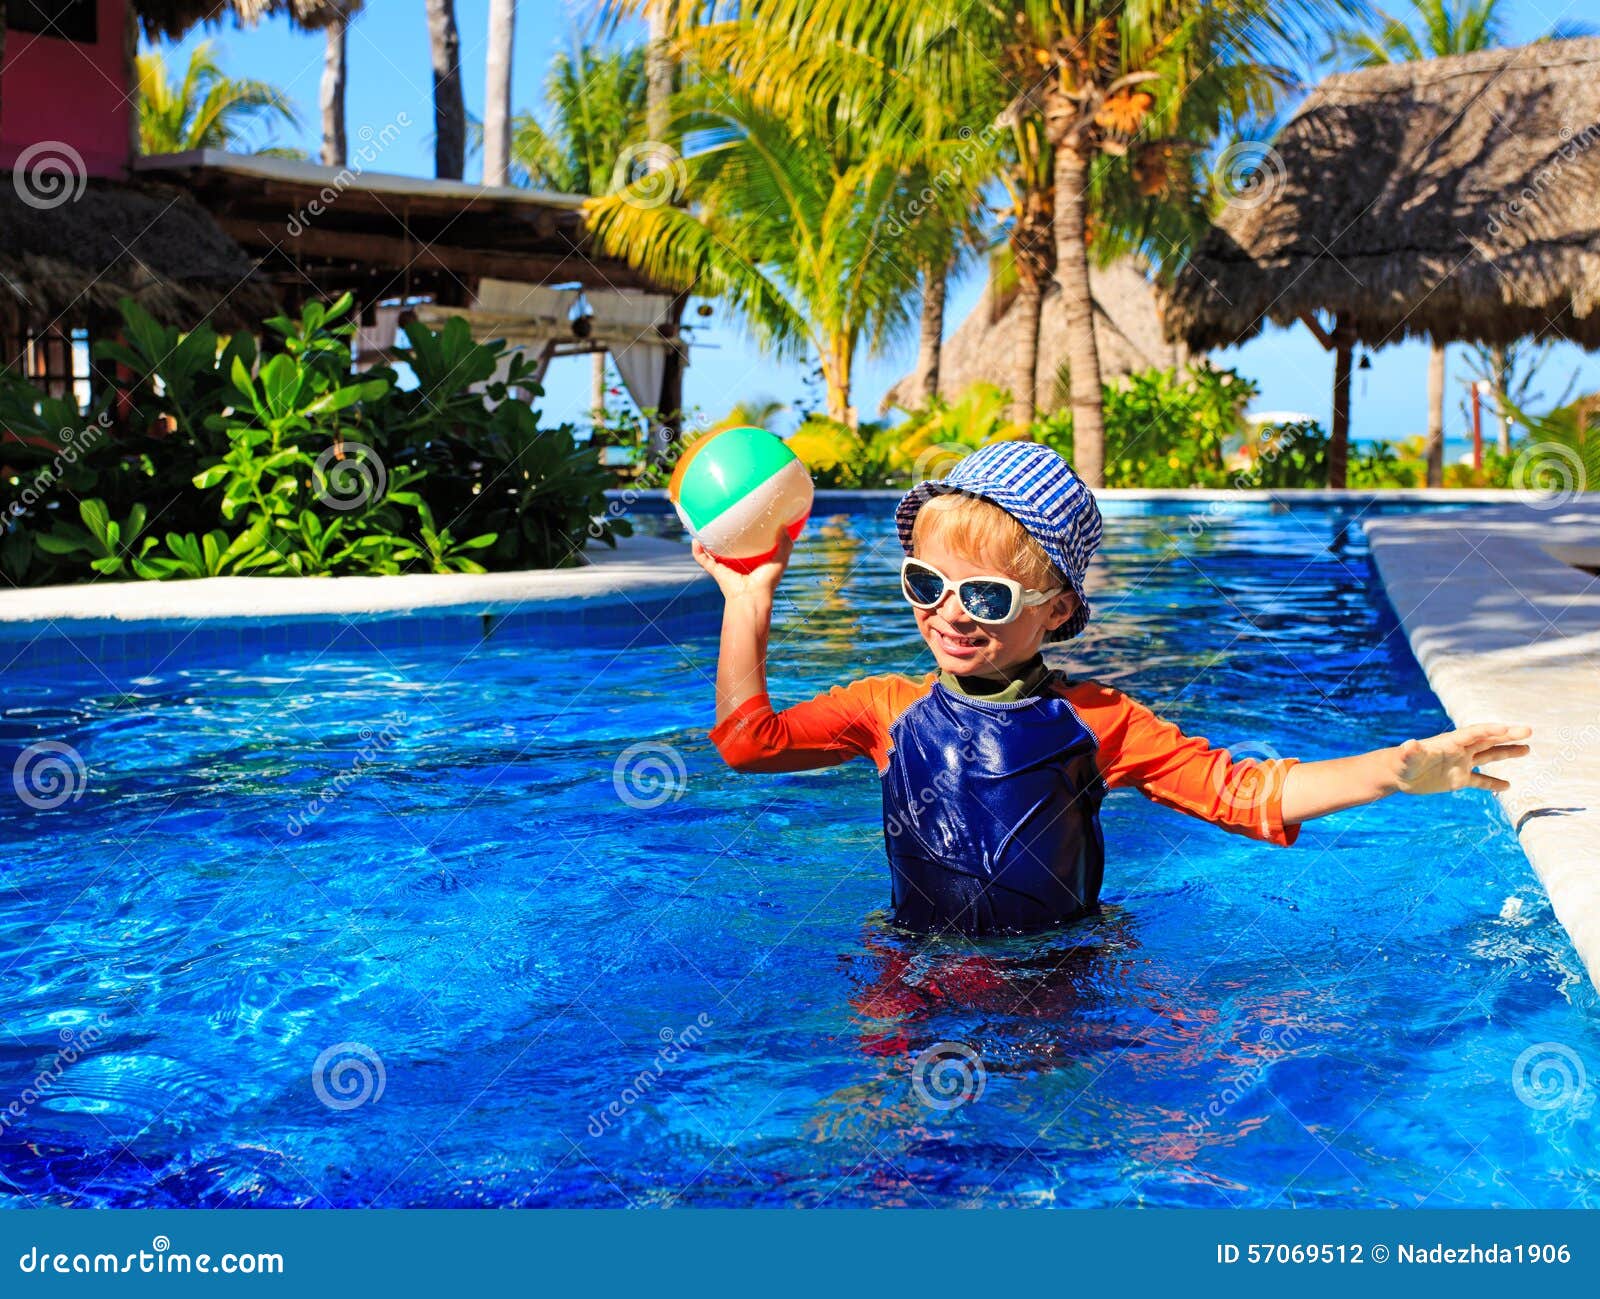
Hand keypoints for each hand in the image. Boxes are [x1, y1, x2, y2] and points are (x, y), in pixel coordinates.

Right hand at [691, 530, 793, 601]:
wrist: (752, 597)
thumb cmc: (767, 581)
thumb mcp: (781, 560)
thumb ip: (785, 544)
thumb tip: (783, 526)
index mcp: (752, 561)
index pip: (747, 546)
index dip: (745, 535)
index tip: (743, 520)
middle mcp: (737, 564)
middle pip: (728, 548)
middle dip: (723, 536)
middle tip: (720, 520)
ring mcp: (725, 568)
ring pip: (712, 553)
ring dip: (706, 542)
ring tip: (702, 527)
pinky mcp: (717, 572)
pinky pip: (703, 560)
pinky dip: (697, 552)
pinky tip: (695, 540)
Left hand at [1392, 723, 1531, 794]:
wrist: (1398, 775)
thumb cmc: (1401, 762)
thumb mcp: (1406, 757)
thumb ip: (1411, 751)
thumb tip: (1409, 744)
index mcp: (1450, 742)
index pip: (1474, 734)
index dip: (1490, 730)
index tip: (1507, 729)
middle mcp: (1459, 750)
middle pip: (1487, 740)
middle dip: (1507, 735)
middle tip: (1528, 731)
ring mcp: (1461, 764)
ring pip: (1488, 756)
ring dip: (1506, 752)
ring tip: (1527, 749)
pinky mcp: (1459, 779)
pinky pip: (1480, 781)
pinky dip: (1493, 783)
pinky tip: (1508, 786)